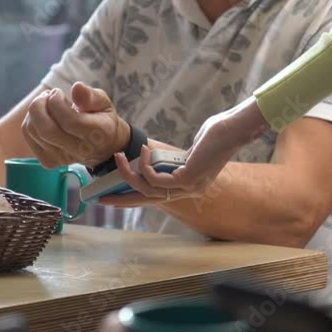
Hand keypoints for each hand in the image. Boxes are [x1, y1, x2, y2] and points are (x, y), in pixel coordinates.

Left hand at [21, 82, 129, 168]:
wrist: (102, 147)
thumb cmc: (101, 119)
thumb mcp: (103, 103)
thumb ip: (91, 95)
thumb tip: (76, 87)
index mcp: (96, 134)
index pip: (69, 121)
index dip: (57, 103)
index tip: (58, 93)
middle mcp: (80, 151)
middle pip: (46, 130)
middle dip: (39, 106)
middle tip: (47, 95)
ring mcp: (62, 159)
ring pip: (33, 131)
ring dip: (35, 111)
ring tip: (46, 103)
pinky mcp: (49, 161)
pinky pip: (29, 135)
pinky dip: (30, 120)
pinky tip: (43, 115)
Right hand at [99, 97, 266, 207]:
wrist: (231, 131)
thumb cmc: (213, 135)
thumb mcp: (187, 151)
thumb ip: (170, 159)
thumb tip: (152, 156)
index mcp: (187, 187)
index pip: (154, 197)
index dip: (133, 197)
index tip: (112, 197)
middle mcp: (187, 192)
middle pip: (147, 201)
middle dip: (122, 199)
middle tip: (100, 198)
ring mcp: (188, 188)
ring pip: (148, 190)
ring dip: (128, 174)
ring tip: (118, 157)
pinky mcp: (187, 179)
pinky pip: (156, 179)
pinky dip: (145, 165)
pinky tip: (144, 150)